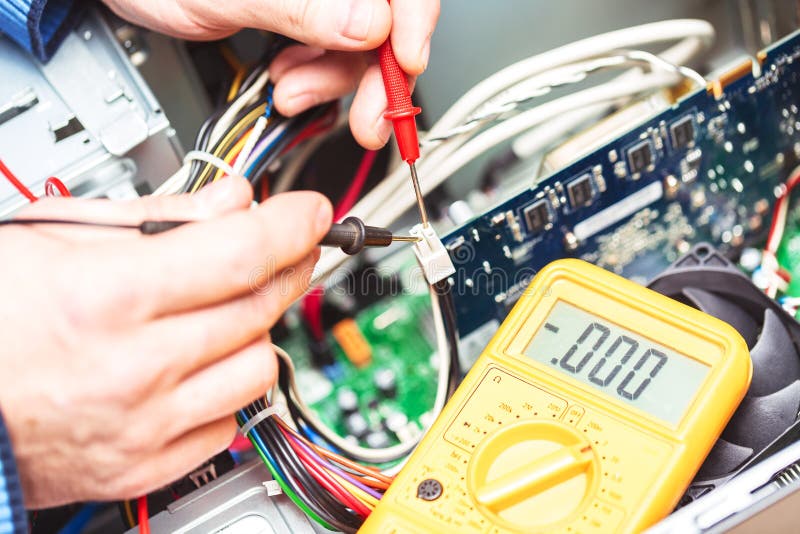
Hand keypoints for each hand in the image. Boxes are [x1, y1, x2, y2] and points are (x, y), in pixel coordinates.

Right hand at [0, 178, 331, 506]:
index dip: (292, 225)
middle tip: (288, 247)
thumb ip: (157, 218)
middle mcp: (132, 368)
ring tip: (224, 310)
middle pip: (259, 306)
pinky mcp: (142, 466)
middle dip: (288, 265)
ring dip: (256, 329)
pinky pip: (228, 423)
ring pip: (258, 367)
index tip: (312, 214)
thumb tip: (229, 202)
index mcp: (106, 297)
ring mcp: (142, 425)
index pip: (241, 253)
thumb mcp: (55, 237)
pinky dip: (226, 388)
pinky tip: (197, 365)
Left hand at [101, 0, 439, 148]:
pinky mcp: (307, 20)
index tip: (406, 68)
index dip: (414, 26)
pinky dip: (315, 80)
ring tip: (293, 93)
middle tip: (368, 121)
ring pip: (361, 48)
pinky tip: (289, 84)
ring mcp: (323, 0)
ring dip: (333, 84)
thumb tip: (370, 26)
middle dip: (375, 77)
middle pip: (389, 25)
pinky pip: (332, 56)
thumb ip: (304, 7)